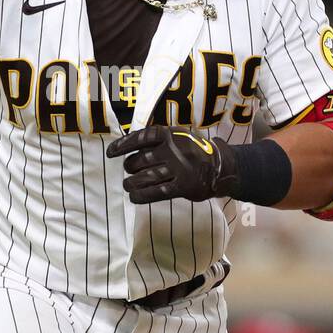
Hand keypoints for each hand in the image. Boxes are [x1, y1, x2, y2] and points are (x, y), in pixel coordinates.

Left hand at [106, 126, 238, 203]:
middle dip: (130, 167)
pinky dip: (142, 195)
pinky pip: (157, 192)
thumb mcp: (179, 136)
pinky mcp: (184, 186)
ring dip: (132, 183)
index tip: (110, 153)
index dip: (123, 145)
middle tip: (129, 171)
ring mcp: (179, 168)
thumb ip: (159, 140)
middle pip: (141, 160)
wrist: (222, 166)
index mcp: (171, 134)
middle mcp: (174, 150)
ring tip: (128, 186)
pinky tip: (134, 197)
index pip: (141, 137)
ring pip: (146, 177)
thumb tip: (129, 146)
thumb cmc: (194, 151)